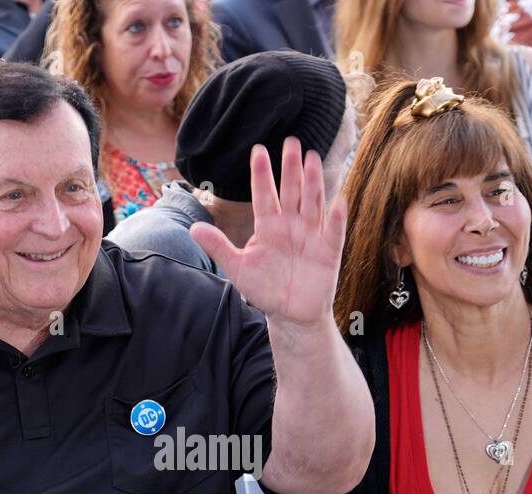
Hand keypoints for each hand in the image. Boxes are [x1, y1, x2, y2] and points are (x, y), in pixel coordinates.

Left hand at [189, 136, 346, 327]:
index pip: (263, 194)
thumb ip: (219, 246)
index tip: (258, 150)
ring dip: (314, 182)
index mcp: (268, 226)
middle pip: (291, 191)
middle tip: (291, 142)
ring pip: (312, 203)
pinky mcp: (328, 251)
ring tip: (313, 158)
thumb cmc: (264, 288)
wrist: (290, 314)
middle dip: (290, 168)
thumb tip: (193, 228)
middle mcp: (290, 225)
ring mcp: (311, 235)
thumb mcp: (238, 268)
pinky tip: (338, 200)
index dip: (261, 174)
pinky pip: (333, 232)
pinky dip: (336, 217)